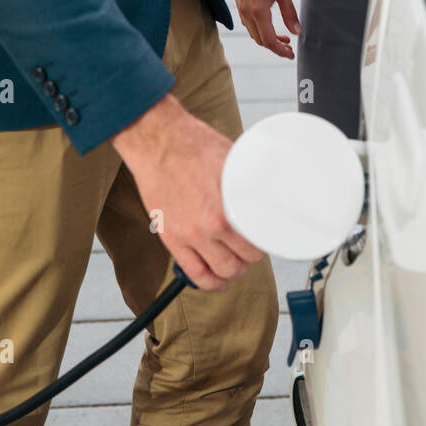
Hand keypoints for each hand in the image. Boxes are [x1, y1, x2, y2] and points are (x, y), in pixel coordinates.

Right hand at [111, 94, 264, 290]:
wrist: (158, 142)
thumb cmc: (194, 145)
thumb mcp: (233, 158)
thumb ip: (247, 181)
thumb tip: (266, 189)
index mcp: (230, 204)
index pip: (259, 239)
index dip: (266, 240)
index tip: (266, 237)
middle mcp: (211, 224)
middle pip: (245, 259)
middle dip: (252, 255)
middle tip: (251, 247)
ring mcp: (190, 234)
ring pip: (223, 270)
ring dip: (234, 270)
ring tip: (237, 262)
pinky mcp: (171, 239)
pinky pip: (194, 274)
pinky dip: (210, 283)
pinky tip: (218, 281)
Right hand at [235, 0, 300, 57]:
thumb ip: (290, 13)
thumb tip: (297, 32)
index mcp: (258, 11)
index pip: (269, 41)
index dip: (281, 50)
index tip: (291, 54)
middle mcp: (246, 12)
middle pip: (259, 40)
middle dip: (275, 46)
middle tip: (289, 47)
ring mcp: (240, 7)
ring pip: (252, 32)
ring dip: (266, 37)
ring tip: (283, 36)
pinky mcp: (238, 0)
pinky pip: (247, 22)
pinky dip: (259, 28)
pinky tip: (269, 22)